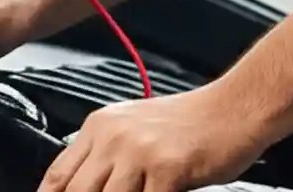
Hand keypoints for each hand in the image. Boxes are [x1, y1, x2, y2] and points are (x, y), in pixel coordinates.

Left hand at [37, 85, 267, 191]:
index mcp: (100, 126)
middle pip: (77, 191)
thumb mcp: (135, 128)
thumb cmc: (190, 122)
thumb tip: (84, 185)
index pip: (59, 175)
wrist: (233, 108)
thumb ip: (107, 154)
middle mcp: (113, 137)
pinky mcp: (166, 169)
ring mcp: (138, 153)